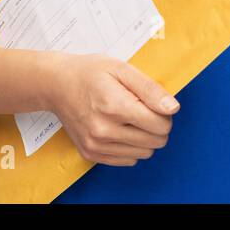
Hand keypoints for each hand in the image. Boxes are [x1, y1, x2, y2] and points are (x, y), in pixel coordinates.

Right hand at [46, 52, 178, 166]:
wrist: (56, 85)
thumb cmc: (90, 73)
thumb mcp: (122, 69)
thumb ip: (150, 89)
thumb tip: (173, 108)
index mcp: (114, 106)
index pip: (160, 124)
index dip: (164, 113)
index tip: (154, 103)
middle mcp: (103, 130)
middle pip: (155, 141)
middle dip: (157, 126)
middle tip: (142, 109)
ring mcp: (95, 145)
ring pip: (144, 153)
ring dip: (144, 138)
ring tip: (130, 118)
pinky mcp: (90, 154)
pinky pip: (128, 161)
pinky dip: (130, 147)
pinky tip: (119, 129)